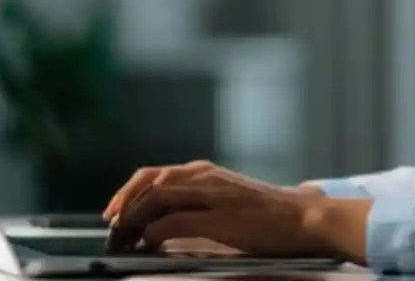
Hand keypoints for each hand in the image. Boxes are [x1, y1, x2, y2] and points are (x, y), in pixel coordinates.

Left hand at [102, 160, 339, 257]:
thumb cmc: (268, 215)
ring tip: (124, 236)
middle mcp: (203, 175)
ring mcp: (212, 193)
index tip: (114, 213)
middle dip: (124, 203)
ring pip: (158, 196)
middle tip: (111, 226)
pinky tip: (149, 242)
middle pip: (149, 181)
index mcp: (204, 172)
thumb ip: (199, 204)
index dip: (129, 193)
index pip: (154, 175)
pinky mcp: (220, 216)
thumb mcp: (227, 201)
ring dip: (135, 217)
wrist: (303, 218)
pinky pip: (175, 220)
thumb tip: (165, 222)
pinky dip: (155, 231)